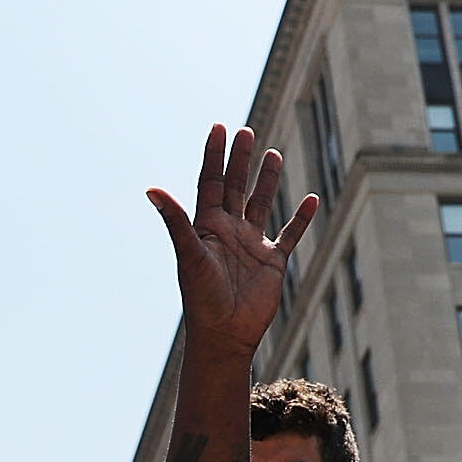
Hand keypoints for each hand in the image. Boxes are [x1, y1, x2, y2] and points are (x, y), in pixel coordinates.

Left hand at [146, 125, 316, 355]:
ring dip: (267, 180)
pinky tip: (311, 199)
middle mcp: (229, 231)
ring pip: (262, 204)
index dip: (213, 155)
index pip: (211, 181)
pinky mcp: (272, 261)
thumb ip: (175, 220)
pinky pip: (290, 234)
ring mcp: (251, 245)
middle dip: (240, 159)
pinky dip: (301, 218)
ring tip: (274, 153)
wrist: (224, 334)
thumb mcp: (189, 254)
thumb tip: (150, 189)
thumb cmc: (201, 298)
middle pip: (236, 186)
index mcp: (206, 226)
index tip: (218, 127)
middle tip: (245, 131)